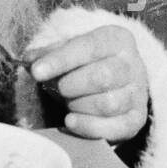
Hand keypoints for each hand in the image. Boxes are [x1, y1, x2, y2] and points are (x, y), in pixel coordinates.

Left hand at [26, 24, 148, 142]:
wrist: (115, 86)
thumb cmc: (86, 66)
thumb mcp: (68, 53)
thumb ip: (48, 54)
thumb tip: (29, 60)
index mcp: (117, 39)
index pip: (89, 47)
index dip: (61, 60)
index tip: (37, 72)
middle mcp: (133, 65)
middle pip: (102, 76)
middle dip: (71, 85)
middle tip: (58, 88)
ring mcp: (137, 94)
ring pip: (109, 103)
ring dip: (79, 106)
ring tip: (69, 103)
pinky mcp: (136, 120)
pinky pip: (114, 127)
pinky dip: (88, 127)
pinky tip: (72, 121)